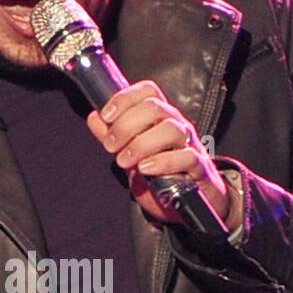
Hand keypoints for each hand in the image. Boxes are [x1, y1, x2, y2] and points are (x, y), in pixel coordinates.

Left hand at [85, 80, 232, 227]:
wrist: (185, 201)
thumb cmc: (158, 172)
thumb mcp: (130, 153)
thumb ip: (111, 136)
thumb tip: (94, 117)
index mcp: (160, 117)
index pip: (147, 91)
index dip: (125, 98)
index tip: (106, 116)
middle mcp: (176, 124)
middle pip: (154, 107)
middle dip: (126, 125)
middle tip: (111, 146)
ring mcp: (189, 144)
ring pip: (170, 129)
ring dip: (141, 144)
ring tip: (125, 161)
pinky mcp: (198, 166)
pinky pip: (185, 157)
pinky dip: (162, 162)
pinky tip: (145, 169)